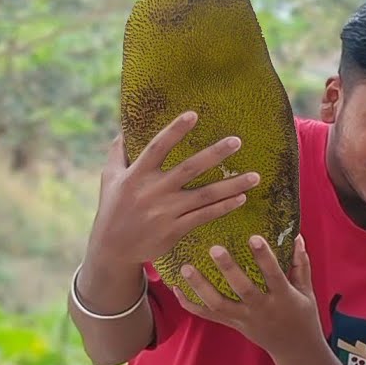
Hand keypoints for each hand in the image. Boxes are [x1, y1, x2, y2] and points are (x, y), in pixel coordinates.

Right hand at [88, 111, 259, 268]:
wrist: (113, 249)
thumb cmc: (114, 209)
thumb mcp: (110, 179)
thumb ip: (118, 153)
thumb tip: (125, 127)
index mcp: (136, 175)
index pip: (157, 148)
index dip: (174, 131)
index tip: (193, 114)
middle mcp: (153, 191)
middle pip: (188, 169)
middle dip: (214, 154)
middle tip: (237, 141)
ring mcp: (166, 212)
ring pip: (204, 195)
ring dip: (231, 185)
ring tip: (255, 176)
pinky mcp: (175, 230)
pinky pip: (204, 216)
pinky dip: (223, 207)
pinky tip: (242, 198)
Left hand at [175, 234, 322, 357]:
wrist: (294, 348)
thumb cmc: (302, 314)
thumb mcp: (307, 290)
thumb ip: (300, 263)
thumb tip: (296, 236)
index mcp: (283, 297)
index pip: (273, 275)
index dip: (264, 257)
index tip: (254, 237)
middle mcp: (262, 308)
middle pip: (242, 289)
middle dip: (228, 269)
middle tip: (215, 249)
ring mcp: (245, 318)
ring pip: (218, 304)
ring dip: (200, 287)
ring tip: (186, 268)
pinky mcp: (233, 325)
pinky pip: (208, 315)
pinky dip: (190, 304)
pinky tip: (176, 289)